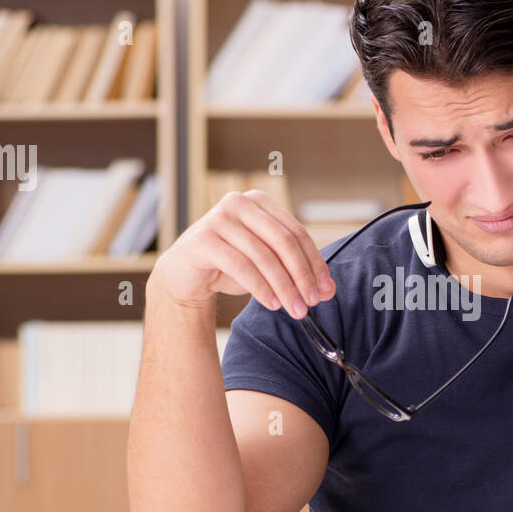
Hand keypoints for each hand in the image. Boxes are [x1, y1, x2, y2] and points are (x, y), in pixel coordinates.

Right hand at [149, 189, 334, 316]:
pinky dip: (261, 288)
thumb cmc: (229, 266)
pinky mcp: (203, 239)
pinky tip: (273, 304)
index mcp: (259, 202)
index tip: (327, 289)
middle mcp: (239, 203)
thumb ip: (294, 269)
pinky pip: (241, 266)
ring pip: (263, 256)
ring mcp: (218, 218)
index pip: (296, 232)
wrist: (185, 275)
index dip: (315, 261)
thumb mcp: (265, 263)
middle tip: (313, 301)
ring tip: (296, 309)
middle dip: (302, 275)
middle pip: (283, 241)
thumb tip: (327, 289)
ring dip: (284, 286)